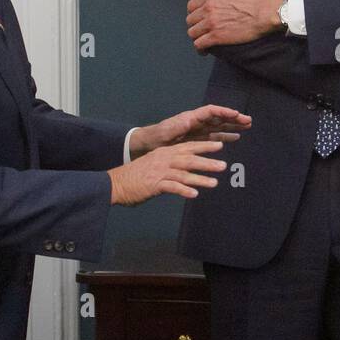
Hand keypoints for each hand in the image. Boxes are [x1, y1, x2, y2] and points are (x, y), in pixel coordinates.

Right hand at [108, 140, 226, 204]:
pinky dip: (184, 190)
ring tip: (215, 183)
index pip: (188, 147)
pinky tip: (194, 194)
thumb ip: (170, 163)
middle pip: (189, 159)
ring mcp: (159, 172)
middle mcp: (164, 160)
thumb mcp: (154, 163)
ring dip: (200, 179)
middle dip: (207, 162)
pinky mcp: (154, 185)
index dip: (204, 146)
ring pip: (184, 174)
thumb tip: (186, 168)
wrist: (115, 183)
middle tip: (223, 165)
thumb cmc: (136, 175)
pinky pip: (172, 187)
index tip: (220, 145)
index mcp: (164, 152)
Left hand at [128, 104, 251, 158]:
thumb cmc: (158, 135)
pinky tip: (235, 137)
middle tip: (248, 120)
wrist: (151, 144)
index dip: (224, 112)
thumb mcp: (168, 130)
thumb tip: (191, 121)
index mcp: (191, 117)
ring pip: (220, 127)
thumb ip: (180, 126)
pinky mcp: (199, 140)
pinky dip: (226, 137)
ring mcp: (199, 130)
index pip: (211, 111)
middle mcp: (198, 122)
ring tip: (247, 126)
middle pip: (219, 118)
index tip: (237, 114)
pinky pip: (215, 137)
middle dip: (233, 118)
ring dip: (233, 126)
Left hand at [187, 0, 285, 49]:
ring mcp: (211, 23)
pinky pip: (199, 44)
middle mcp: (208, 8)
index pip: (191, 6)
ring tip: (202, 40)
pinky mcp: (217, 37)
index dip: (194, 12)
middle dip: (195, 25)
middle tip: (202, 29)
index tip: (199, 17)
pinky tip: (204, 50)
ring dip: (196, 37)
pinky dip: (200, 48)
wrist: (266, 13)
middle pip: (190, 20)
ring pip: (192, 33)